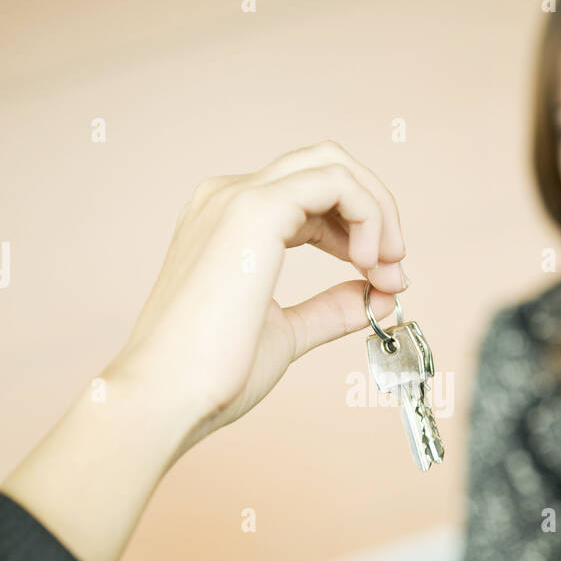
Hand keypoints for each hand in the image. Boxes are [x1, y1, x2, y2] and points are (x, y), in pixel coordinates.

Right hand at [110, 140, 408, 457]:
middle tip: (394, 268)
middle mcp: (227, 197)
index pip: (312, 196)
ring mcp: (237, 198)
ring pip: (333, 165)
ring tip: (387, 269)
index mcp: (228, 222)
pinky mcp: (253, 209)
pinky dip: (369, 215)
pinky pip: (335, 183)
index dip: (360, 231)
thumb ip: (329, 309)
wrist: (166, 396)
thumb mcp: (285, 333)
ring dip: (378, 212)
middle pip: (326, 165)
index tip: (384, 281)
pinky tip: (368, 263)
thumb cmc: (212, 375)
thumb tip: (376, 297)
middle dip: (376, 209)